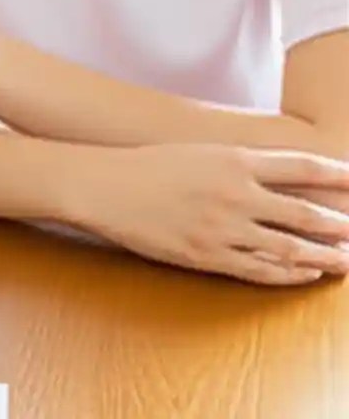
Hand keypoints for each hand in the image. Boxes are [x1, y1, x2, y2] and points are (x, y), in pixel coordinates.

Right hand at [75, 145, 348, 284]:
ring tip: (346, 260)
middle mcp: (235, 194)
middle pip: (306, 213)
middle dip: (340, 225)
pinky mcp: (205, 255)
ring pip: (289, 248)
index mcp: (235, 160)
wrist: (103, 186)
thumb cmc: (147, 165)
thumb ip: (240, 164)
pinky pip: (258, 270)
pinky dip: (288, 274)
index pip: (303, 167)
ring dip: (324, 256)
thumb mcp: (200, 153)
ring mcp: (222, 228)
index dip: (339, 175)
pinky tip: (305, 273)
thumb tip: (279, 175)